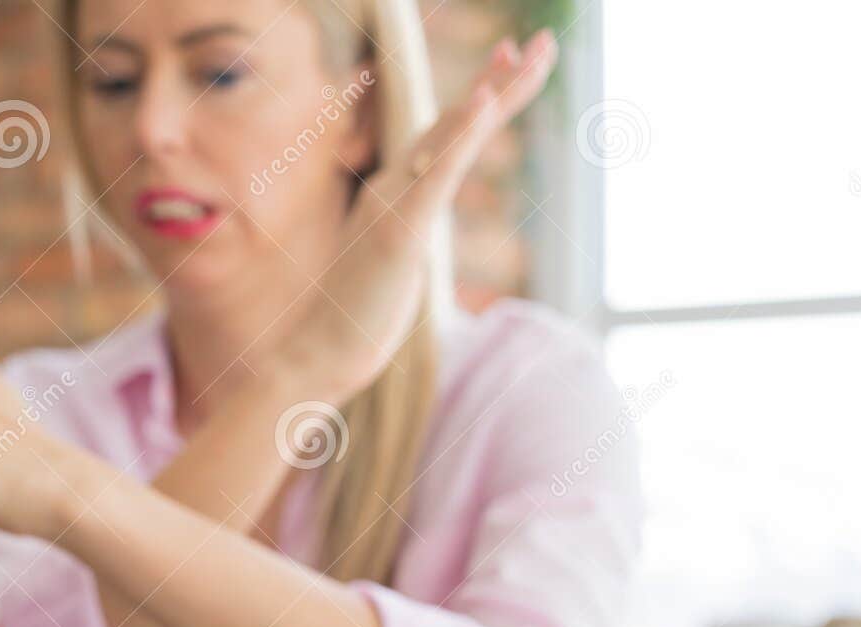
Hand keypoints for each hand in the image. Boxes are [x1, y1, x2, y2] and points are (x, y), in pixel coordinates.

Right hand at [278, 32, 556, 399]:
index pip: (446, 136)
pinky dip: (461, 138)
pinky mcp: (399, 231)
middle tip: (542, 44)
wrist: (318, 349)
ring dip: (493, 95)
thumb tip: (405, 246)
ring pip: (451, 138)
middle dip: (503, 81)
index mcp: (397, 194)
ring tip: (527, 57)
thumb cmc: (353, 318)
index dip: (482, 97)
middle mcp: (395, 186)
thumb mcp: (390, 269)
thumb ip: (401, 244)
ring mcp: (395, 205)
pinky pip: (436, 176)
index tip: (510, 59)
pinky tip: (485, 103)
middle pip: (455, 123)